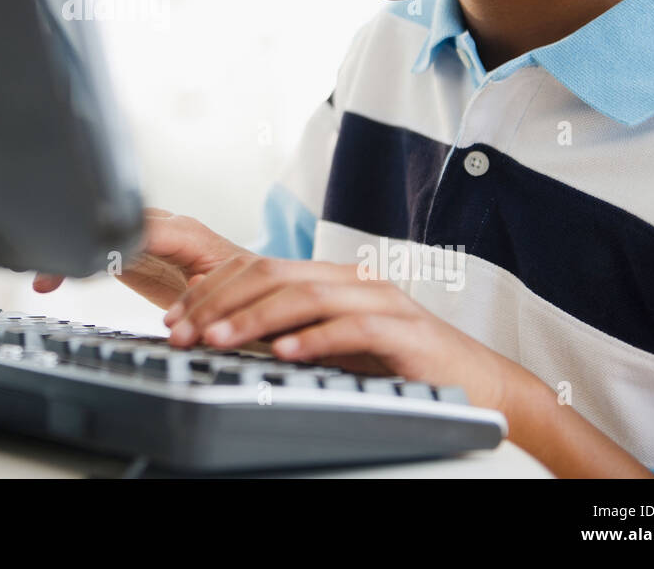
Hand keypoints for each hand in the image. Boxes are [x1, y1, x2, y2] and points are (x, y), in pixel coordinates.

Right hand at [31, 208, 247, 310]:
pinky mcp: (137, 252)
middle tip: (51, 267)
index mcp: (187, 233)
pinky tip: (51, 280)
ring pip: (101, 235)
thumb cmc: (243, 291)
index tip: (89, 257)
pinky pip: (100, 253)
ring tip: (43, 277)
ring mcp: (148, 238)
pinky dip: (76, 266)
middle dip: (81, 242)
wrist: (249, 290)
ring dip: (71, 254)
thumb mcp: (229, 293)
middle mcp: (164, 228)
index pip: (145, 229)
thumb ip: (207, 290)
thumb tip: (190, 289)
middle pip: (113, 226)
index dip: (115, 241)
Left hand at [161, 255, 531, 414]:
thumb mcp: (329, 343)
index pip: (257, 267)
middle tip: (184, 330)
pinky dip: (315, 339)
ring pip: (307, 295)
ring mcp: (380, 302)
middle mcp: (352, 280)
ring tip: (220, 339)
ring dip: (256, 318)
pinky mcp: (406, 333)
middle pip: (274, 274)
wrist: (478, 385)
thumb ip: (285, 329)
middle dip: (220, 302)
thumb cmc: (399, 365)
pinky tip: (285, 353)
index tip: (174, 317)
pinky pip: (353, 329)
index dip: (210, 289)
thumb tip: (222, 330)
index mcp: (330, 278)